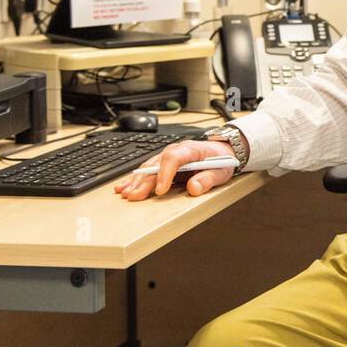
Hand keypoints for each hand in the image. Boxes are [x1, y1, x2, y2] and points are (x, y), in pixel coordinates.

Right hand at [112, 139, 237, 200]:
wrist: (223, 151)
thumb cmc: (221, 160)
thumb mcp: (221, 171)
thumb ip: (208, 180)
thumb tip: (194, 188)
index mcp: (190, 149)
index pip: (173, 158)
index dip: (164, 174)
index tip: (160, 190)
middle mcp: (176, 151)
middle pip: (156, 164)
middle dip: (144, 181)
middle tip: (135, 196)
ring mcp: (168, 156)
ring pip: (149, 167)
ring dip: (136, 181)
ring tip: (126, 193)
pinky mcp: (164, 164)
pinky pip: (147, 169)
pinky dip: (135, 178)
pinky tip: (124, 186)